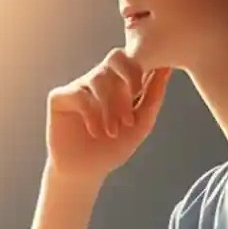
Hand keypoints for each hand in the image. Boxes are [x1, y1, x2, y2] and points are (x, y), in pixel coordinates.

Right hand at [46, 50, 170, 183]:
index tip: (144, 90)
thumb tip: (167, 69)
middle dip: (128, 75)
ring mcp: (79, 86)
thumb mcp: (140, 124)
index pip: (132, 59)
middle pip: (115, 56)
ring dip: (110, 106)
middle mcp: (98, 80)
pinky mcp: (60, 97)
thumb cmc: (112, 148)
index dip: (141, 68)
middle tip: (133, 99)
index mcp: (118, 82)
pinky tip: (95, 131)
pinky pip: (79, 93)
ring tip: (112, 132)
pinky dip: (91, 113)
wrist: (85, 171)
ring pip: (99, 78)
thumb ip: (153, 97)